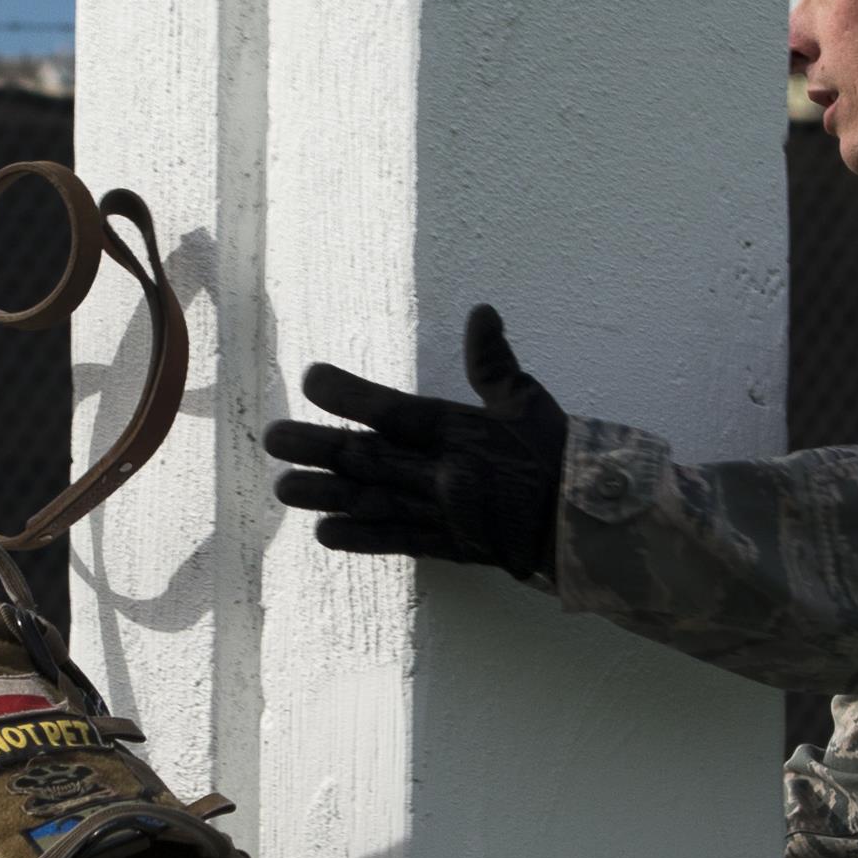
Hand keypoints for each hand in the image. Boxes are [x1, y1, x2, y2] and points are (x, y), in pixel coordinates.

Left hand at [259, 307, 567, 577]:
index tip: (312, 379)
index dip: (350, 395)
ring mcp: (442, 513)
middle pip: (369, 458)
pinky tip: (324, 534)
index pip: (395, 410)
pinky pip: (396, 542)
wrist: (585, 522)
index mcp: (459, 430)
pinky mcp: (446, 545)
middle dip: (316, 448)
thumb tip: (482, 312)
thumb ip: (494, 361)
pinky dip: (360, 539)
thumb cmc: (554, 453)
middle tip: (272, 438)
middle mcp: (444, 472)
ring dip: (324, 495)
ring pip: (371, 502)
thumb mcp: (526, 400)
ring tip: (282, 488)